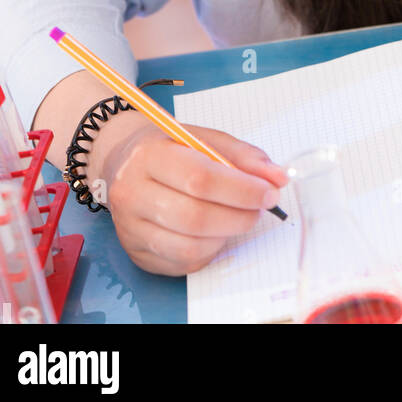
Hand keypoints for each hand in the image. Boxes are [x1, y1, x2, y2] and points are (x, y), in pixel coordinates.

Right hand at [88, 115, 288, 276]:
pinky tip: (216, 232)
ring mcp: (130, 228)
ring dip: (225, 236)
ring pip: (188, 246)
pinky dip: (209, 250)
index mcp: (149, 156)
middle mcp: (132, 193)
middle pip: (194, 217)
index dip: (241, 190)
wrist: (124, 161)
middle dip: (238, 216)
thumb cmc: (170, 148)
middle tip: (259, 209)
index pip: (201, 178)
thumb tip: (278, 178)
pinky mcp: (136, 253)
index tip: (269, 193)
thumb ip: (244, 156)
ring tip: (237, 218)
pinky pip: (182, 263)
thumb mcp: (205, 138)